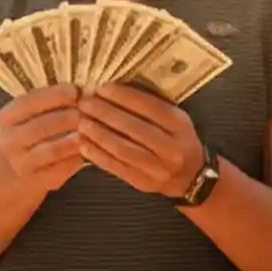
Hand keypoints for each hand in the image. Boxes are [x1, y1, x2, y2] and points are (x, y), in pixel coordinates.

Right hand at [0, 83, 84, 191]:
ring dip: (74, 138)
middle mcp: (8, 141)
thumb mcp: (31, 113)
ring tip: (90, 129)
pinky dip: (76, 158)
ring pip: (52, 150)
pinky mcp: (38, 180)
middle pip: (42, 126)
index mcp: (6, 117)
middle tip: (89, 110)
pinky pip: (61, 168)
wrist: (18, 170)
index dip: (54, 95)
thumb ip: (50, 101)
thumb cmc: (32, 131)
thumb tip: (81, 89)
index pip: (29, 102)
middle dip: (68, 116)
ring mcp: (21, 163)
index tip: (76, 90)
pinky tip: (88, 149)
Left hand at [77, 82, 203, 198]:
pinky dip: (97, 154)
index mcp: (180, 126)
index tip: (102, 88)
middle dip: (105, 113)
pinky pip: (116, 167)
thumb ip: (151, 106)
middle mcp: (171, 148)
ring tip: (81, 121)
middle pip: (133, 128)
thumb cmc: (176, 140)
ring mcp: (157, 169)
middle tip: (85, 103)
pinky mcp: (142, 183)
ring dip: (97, 133)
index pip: (150, 107)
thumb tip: (115, 89)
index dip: (124, 97)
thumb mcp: (174, 119)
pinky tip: (83, 143)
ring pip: (122, 148)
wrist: (190, 177)